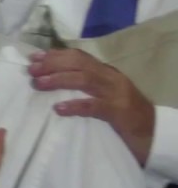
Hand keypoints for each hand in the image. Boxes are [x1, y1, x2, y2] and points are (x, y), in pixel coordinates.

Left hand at [30, 48, 154, 164]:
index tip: (34, 57)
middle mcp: (111, 78)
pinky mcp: (119, 113)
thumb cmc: (125, 114)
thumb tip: (51, 79)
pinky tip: (59, 109)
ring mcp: (117, 94)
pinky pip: (95, 106)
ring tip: (39, 84)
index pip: (79, 56)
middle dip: (53, 64)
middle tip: (31, 71)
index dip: (55, 55)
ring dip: (59, 80)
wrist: (155, 133)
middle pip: (79, 64)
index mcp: (107, 72)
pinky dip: (75, 105)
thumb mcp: (105, 94)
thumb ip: (86, 85)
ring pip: (85, 79)